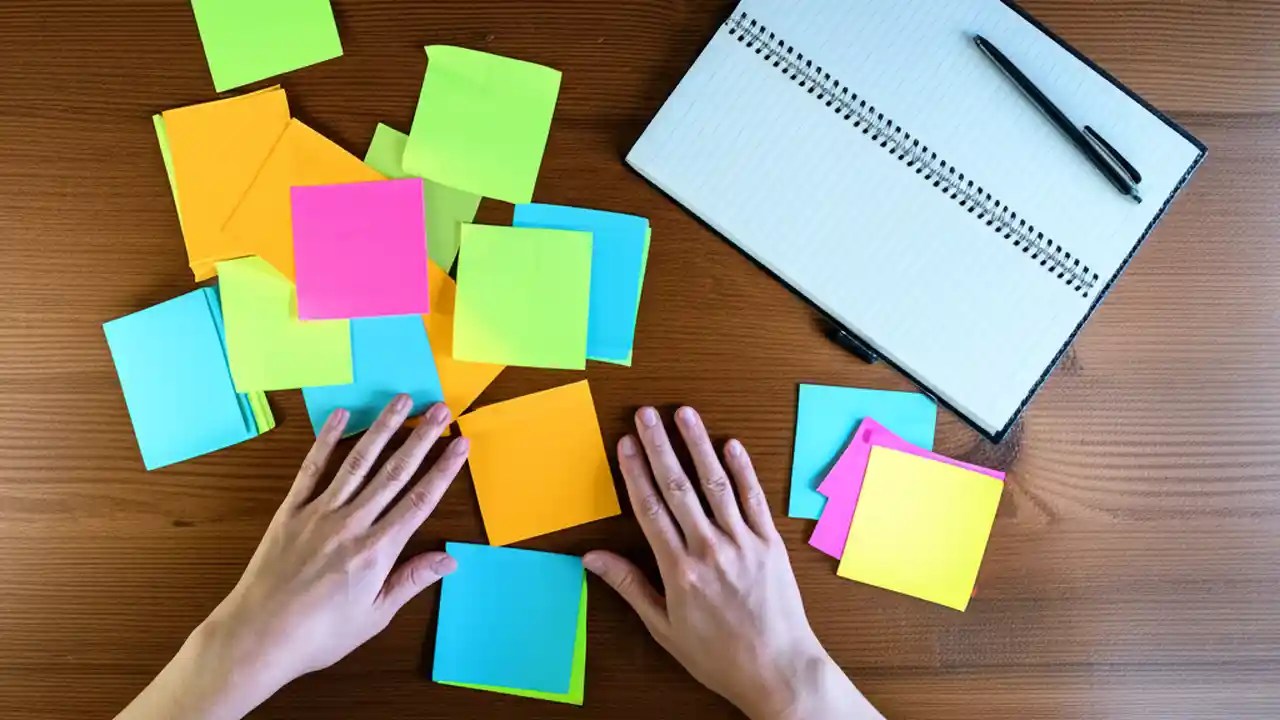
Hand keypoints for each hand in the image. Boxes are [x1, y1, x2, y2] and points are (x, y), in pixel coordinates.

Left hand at [117, 395, 468, 719]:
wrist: (258, 636)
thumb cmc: (319, 634)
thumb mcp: (375, 615)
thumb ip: (411, 580)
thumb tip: (449, 558)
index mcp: (377, 551)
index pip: (419, 501)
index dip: (443, 470)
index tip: (461, 443)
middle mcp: (352, 523)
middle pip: (395, 473)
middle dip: (421, 438)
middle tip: (440, 410)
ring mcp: (320, 513)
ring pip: (359, 462)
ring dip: (382, 428)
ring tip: (402, 401)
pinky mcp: (291, 511)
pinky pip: (311, 469)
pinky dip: (326, 440)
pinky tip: (340, 415)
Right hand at [585, 407, 879, 719]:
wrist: (778, 669)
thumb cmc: (718, 656)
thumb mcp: (664, 628)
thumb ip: (630, 586)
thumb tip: (592, 558)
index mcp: (678, 569)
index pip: (650, 508)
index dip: (635, 472)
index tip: (625, 443)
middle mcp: (709, 548)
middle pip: (678, 487)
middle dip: (660, 446)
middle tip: (646, 414)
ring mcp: (742, 542)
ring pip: (715, 484)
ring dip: (698, 445)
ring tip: (684, 414)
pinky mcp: (769, 543)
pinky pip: (753, 499)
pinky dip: (743, 471)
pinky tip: (731, 445)